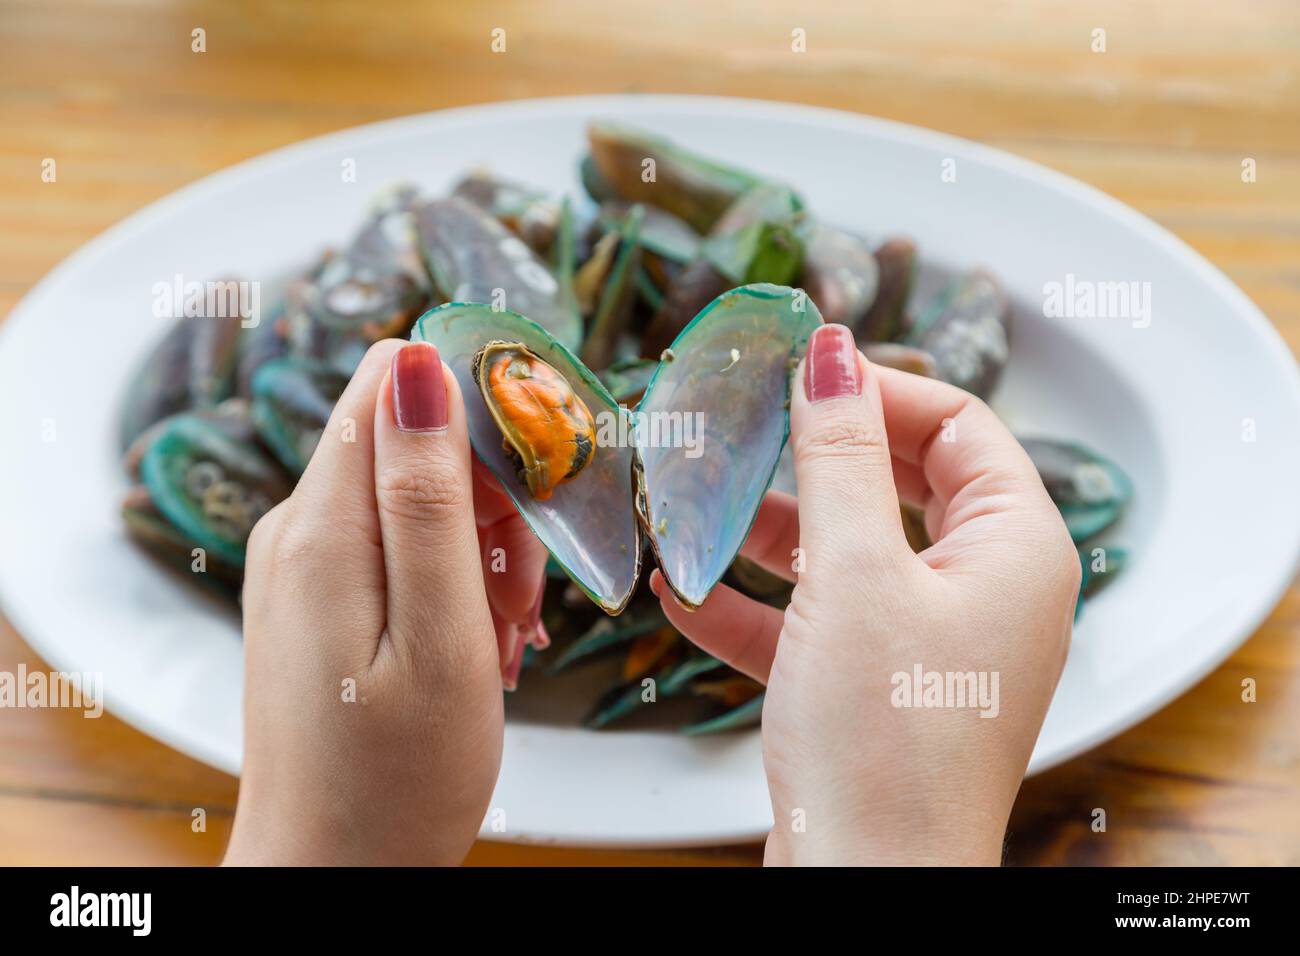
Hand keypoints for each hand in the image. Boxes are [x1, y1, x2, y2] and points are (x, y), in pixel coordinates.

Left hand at [223, 339, 544, 865]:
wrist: (331, 874)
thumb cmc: (396, 779)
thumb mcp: (439, 637)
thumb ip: (428, 498)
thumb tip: (418, 362)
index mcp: (323, 526)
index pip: (393, 376)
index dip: (478, 405)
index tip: (535, 482)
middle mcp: (300, 526)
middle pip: (415, 436)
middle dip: (493, 497)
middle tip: (519, 596)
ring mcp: (306, 561)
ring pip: (419, 493)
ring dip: (483, 548)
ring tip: (501, 635)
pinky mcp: (321, 592)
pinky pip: (401, 543)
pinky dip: (455, 579)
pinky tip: (476, 642)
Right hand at [650, 324, 1078, 864]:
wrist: (866, 888)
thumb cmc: (883, 737)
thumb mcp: (853, 574)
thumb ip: (839, 456)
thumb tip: (832, 351)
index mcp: (1016, 548)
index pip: (958, 425)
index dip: (878, 390)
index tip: (798, 370)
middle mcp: (985, 591)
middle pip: (902, 484)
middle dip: (817, 459)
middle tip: (747, 425)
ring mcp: (933, 644)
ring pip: (852, 555)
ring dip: (774, 534)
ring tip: (698, 508)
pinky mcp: (880, 691)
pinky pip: (821, 624)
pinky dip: (760, 607)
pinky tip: (686, 594)